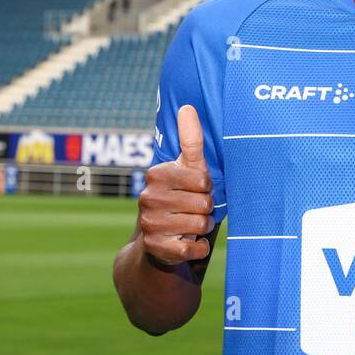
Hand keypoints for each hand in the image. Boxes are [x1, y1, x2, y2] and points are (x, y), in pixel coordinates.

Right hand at [138, 105, 214, 265]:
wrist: (157, 240)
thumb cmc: (180, 196)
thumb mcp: (187, 168)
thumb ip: (190, 140)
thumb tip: (188, 106)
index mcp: (157, 175)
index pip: (202, 181)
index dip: (206, 189)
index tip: (195, 191)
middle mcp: (148, 198)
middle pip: (204, 204)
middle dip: (205, 209)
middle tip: (192, 210)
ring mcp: (150, 224)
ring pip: (201, 225)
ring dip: (202, 228)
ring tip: (188, 225)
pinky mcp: (156, 248)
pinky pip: (194, 248)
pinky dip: (198, 248)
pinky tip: (186, 243)